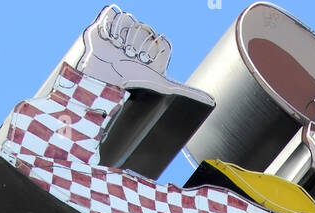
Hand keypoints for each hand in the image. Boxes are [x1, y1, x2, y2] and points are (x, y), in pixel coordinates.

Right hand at [78, 6, 212, 102]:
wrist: (102, 81)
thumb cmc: (131, 84)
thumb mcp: (162, 86)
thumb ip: (186, 92)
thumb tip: (212, 101)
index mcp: (150, 53)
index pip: (162, 41)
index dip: (156, 49)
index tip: (149, 62)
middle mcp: (136, 41)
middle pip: (145, 28)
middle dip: (138, 44)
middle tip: (131, 57)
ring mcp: (121, 32)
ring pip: (129, 19)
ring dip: (123, 35)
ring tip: (118, 50)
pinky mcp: (104, 24)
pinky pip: (112, 11)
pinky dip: (109, 23)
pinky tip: (109, 38)